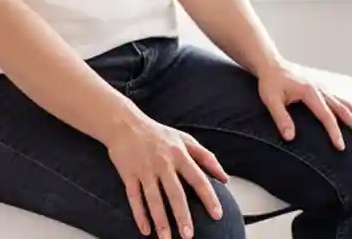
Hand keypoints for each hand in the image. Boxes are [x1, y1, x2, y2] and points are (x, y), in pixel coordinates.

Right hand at [104, 115, 229, 238]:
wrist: (125, 124)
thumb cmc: (159, 134)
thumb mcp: (185, 139)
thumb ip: (206, 158)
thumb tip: (225, 178)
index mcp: (180, 154)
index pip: (198, 179)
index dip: (209, 197)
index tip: (217, 215)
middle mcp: (163, 163)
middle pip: (175, 193)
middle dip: (182, 216)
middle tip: (189, 235)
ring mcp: (145, 170)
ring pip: (153, 200)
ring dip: (161, 221)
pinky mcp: (128, 175)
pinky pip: (134, 198)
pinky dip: (139, 215)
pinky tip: (146, 230)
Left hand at [257, 63, 351, 150]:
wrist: (273, 66)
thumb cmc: (271, 82)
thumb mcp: (270, 99)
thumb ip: (281, 117)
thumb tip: (290, 137)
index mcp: (310, 92)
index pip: (326, 115)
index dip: (334, 131)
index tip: (341, 147)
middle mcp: (321, 90)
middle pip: (344, 109)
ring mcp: (325, 90)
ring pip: (347, 104)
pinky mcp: (325, 91)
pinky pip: (343, 102)